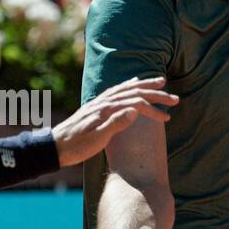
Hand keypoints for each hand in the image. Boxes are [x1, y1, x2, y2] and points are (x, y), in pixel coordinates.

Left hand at [52, 76, 176, 167]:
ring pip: (125, 88)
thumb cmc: (76, 146)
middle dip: (156, 93)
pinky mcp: (95, 106)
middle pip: (134, 92)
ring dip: (144, 85)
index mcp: (106, 109)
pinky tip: (132, 85)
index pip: (136, 103)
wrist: (54, 146)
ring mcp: (98, 102)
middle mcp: (103, 101)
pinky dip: (128, 86)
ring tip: (159, 82)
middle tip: (174, 98)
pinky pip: (116, 90)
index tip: (168, 117)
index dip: (154, 110)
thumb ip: (115, 123)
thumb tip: (135, 109)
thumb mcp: (97, 138)